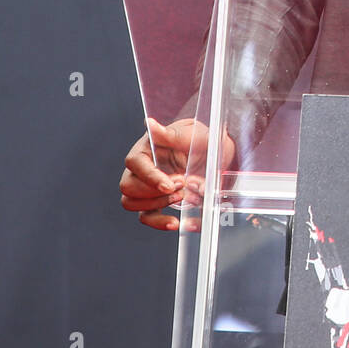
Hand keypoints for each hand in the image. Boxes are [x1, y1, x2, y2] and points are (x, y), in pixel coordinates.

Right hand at [119, 117, 233, 230]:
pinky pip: (147, 217)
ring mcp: (146, 187)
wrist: (220, 155)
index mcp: (147, 148)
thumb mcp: (193, 133)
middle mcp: (142, 169)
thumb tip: (149, 124)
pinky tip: (176, 223)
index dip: (150, 177)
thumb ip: (171, 134)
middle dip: (154, 192)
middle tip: (182, 188)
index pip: (135, 163)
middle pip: (128, 187)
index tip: (171, 184)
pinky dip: (160, 223)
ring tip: (183, 197)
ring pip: (132, 203)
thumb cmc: (204, 139)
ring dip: (157, 205)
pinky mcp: (156, 202)